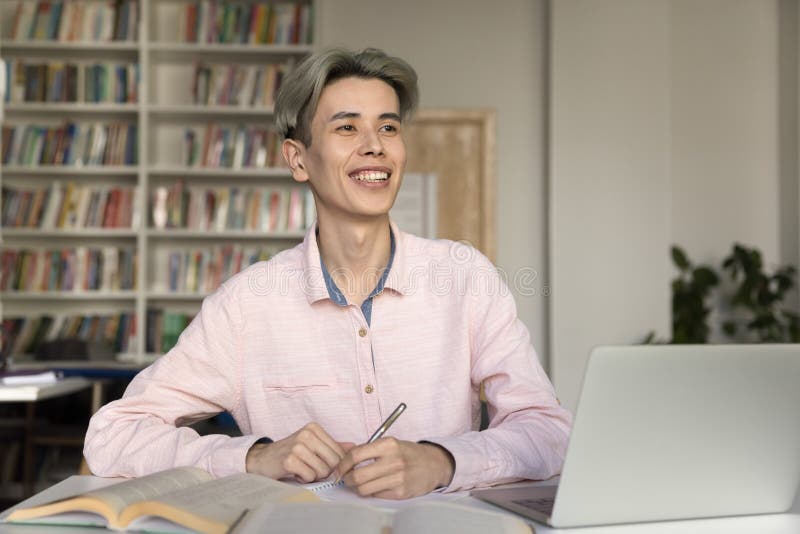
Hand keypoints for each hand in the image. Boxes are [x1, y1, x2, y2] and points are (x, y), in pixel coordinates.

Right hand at [246, 423, 353, 481]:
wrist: (262, 459)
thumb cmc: (290, 453)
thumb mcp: (312, 444)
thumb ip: (332, 445)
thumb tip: (353, 447)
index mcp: (314, 428)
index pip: (339, 452)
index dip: (333, 464)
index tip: (319, 462)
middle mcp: (307, 434)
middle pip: (333, 462)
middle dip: (324, 470)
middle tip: (309, 466)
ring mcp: (297, 446)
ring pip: (322, 471)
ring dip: (312, 475)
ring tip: (301, 468)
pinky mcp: (289, 460)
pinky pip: (309, 477)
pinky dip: (303, 479)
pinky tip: (294, 471)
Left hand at [337, 439, 454, 498]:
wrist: (433, 464)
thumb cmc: (407, 453)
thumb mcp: (390, 443)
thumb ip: (368, 448)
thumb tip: (342, 455)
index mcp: (388, 444)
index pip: (356, 455)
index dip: (343, 464)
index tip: (339, 469)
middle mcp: (393, 460)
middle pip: (358, 475)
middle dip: (347, 479)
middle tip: (346, 479)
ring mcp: (398, 478)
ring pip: (364, 489)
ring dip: (357, 488)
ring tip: (360, 483)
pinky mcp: (401, 493)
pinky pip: (376, 495)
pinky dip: (372, 492)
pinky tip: (376, 486)